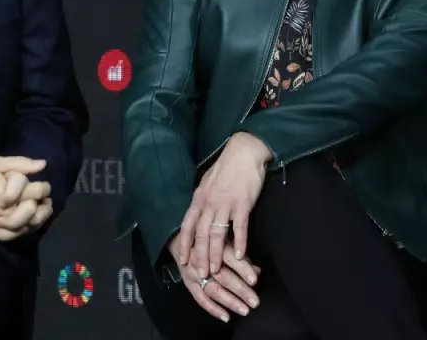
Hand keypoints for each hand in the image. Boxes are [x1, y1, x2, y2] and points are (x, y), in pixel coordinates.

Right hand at [0, 145, 49, 231]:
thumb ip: (18, 163)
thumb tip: (42, 164)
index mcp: (1, 189)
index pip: (33, 189)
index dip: (41, 183)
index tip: (40, 177)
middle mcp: (1, 208)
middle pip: (33, 206)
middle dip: (43, 198)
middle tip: (46, 192)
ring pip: (26, 224)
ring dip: (39, 216)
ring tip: (45, 207)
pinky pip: (14, 234)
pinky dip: (26, 229)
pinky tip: (31, 222)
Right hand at [169, 236, 261, 322]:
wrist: (182, 242)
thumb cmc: (209, 244)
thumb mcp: (225, 243)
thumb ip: (241, 257)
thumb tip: (257, 271)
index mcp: (213, 245)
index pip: (229, 258)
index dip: (242, 269)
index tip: (255, 280)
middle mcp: (202, 259)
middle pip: (222, 276)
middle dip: (240, 290)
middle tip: (254, 301)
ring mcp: (193, 272)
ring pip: (212, 289)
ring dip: (230, 301)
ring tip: (244, 310)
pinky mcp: (188, 283)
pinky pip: (201, 299)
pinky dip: (214, 309)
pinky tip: (226, 317)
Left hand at [175, 132, 271, 275]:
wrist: (244, 152)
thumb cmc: (227, 168)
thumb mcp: (208, 183)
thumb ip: (203, 200)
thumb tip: (198, 214)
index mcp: (199, 198)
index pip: (186, 226)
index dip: (184, 244)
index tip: (182, 261)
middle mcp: (208, 203)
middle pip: (201, 235)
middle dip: (200, 257)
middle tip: (201, 274)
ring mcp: (225, 204)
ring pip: (217, 235)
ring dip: (216, 255)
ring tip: (216, 271)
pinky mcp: (242, 204)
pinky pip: (239, 227)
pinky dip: (239, 243)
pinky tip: (240, 256)